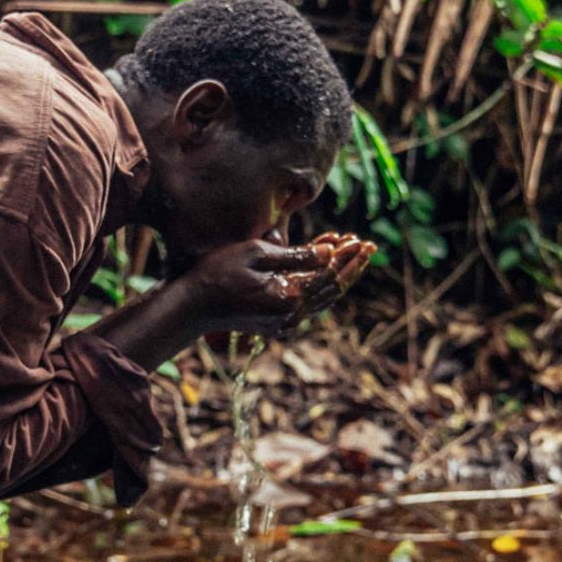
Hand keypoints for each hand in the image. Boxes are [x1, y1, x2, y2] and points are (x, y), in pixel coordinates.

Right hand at [183, 234, 374, 336]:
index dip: (346, 256)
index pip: (329, 275)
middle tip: (368, 246)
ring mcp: (285, 322)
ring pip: (322, 298)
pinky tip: (323, 265)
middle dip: (351, 266)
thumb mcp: (256, 253)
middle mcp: (292, 315)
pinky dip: (319, 283)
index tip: (360, 239)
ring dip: (338, 275)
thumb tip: (331, 253)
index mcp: (289, 297)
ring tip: (352, 252)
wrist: (192, 308)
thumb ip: (296, 255)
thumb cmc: (218, 274)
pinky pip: (307, 302)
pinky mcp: (277, 322)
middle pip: (332, 290)